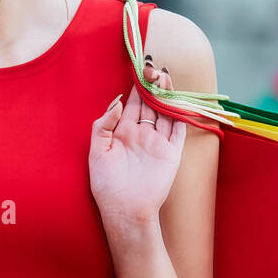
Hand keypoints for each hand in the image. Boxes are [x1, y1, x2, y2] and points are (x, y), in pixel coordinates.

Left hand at [89, 63, 185, 227]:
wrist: (125, 210)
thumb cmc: (106, 184)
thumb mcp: (96, 151)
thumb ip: (104, 125)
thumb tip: (118, 101)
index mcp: (123, 132)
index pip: (132, 103)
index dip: (137, 86)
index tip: (139, 69)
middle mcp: (141, 134)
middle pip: (150, 104)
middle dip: (153, 85)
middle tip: (154, 67)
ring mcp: (158, 143)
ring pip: (165, 112)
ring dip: (167, 94)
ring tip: (166, 76)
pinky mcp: (171, 154)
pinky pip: (178, 129)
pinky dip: (181, 114)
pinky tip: (180, 99)